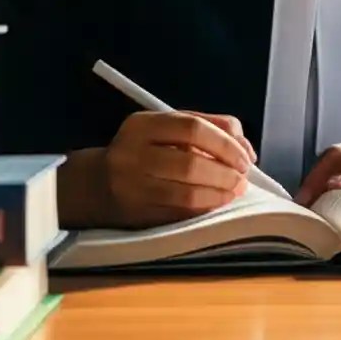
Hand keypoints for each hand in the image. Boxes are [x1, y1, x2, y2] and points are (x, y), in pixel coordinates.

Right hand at [100, 110, 257, 228]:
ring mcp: (132, 187)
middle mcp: (132, 154)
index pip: (193, 128)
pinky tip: (216, 204)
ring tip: (233, 191)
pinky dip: (204, 209)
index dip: (226, 144)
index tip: (245, 157)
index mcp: (142, 125)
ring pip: (187, 194)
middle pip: (191, 164)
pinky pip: (179, 214)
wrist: (95, 184)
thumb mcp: (167, 126)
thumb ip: (209, 125)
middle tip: (242, 179)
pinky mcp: (137, 214)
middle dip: (225, 174)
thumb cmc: (143, 151)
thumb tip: (245, 147)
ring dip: (219, 194)